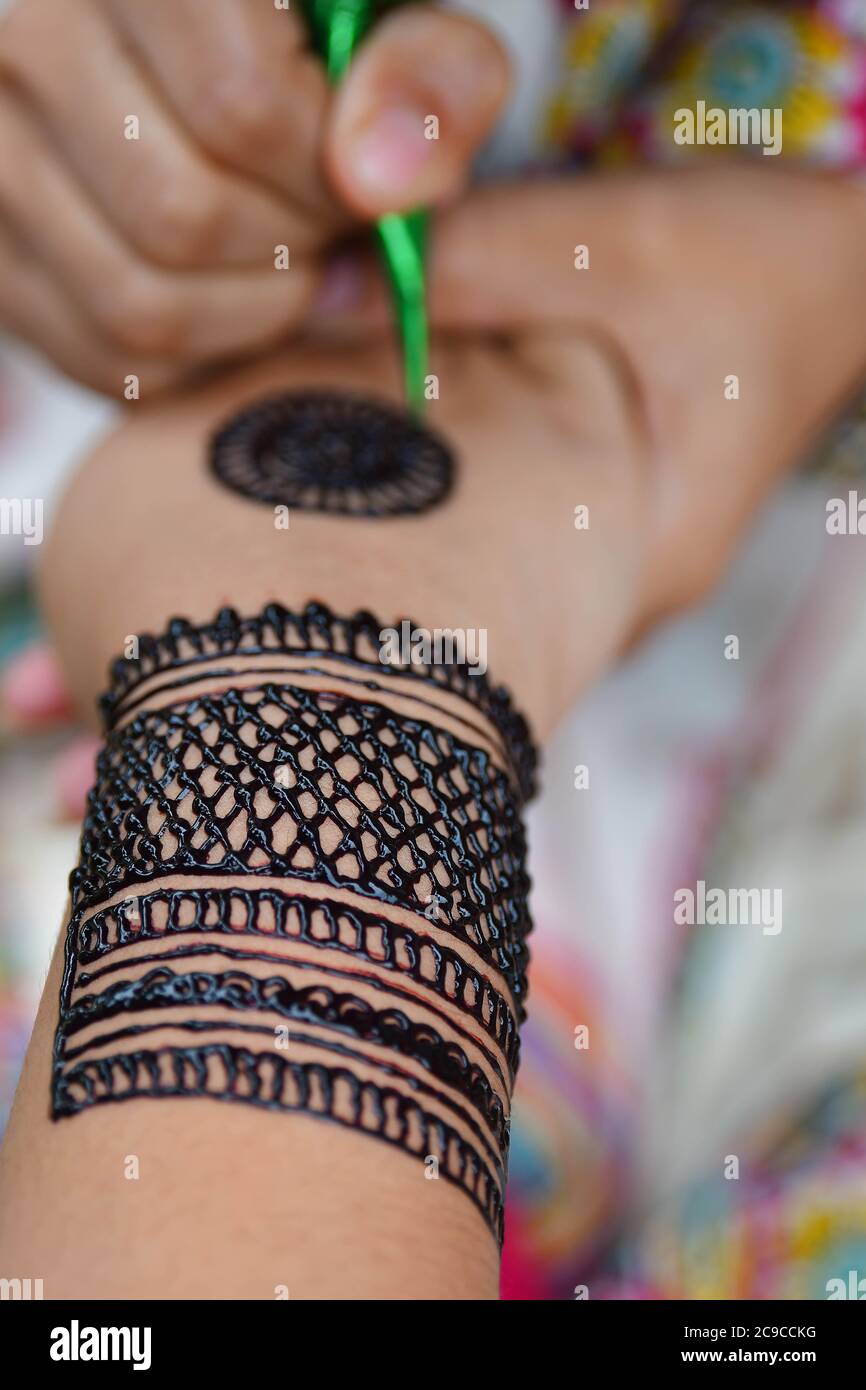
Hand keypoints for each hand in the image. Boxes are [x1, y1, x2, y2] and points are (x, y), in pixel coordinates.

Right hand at [0, 0, 508, 392]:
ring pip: (138, 304)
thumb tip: (382, 185)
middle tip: (329, 225)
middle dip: (293, 247)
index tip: (362, 179)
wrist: (190, 67)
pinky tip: (235, 298)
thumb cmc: (310, 44)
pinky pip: (106, 361)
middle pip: (184, 214)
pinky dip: (198, 357)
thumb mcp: (390, 20)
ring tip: (292, 260)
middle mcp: (27, 35)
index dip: (330, 174)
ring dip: (253, 314)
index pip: (241, 106)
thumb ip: (428, 74)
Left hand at [322, 167, 865, 628]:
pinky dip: (479, 501)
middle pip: (497, 616)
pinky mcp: (625, 522)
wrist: (839, 264)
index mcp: (655, 553)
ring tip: (349, 493)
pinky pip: (532, 537)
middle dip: (403, 569)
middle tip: (306, 526)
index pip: (507, 632)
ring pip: (512, 576)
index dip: (398, 597)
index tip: (310, 558)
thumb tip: (326, 289)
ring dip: (440, 531)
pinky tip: (425, 455)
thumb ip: (473, 262)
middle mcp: (645, 584)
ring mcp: (637, 560)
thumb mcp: (612, 242)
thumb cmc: (756, 256)